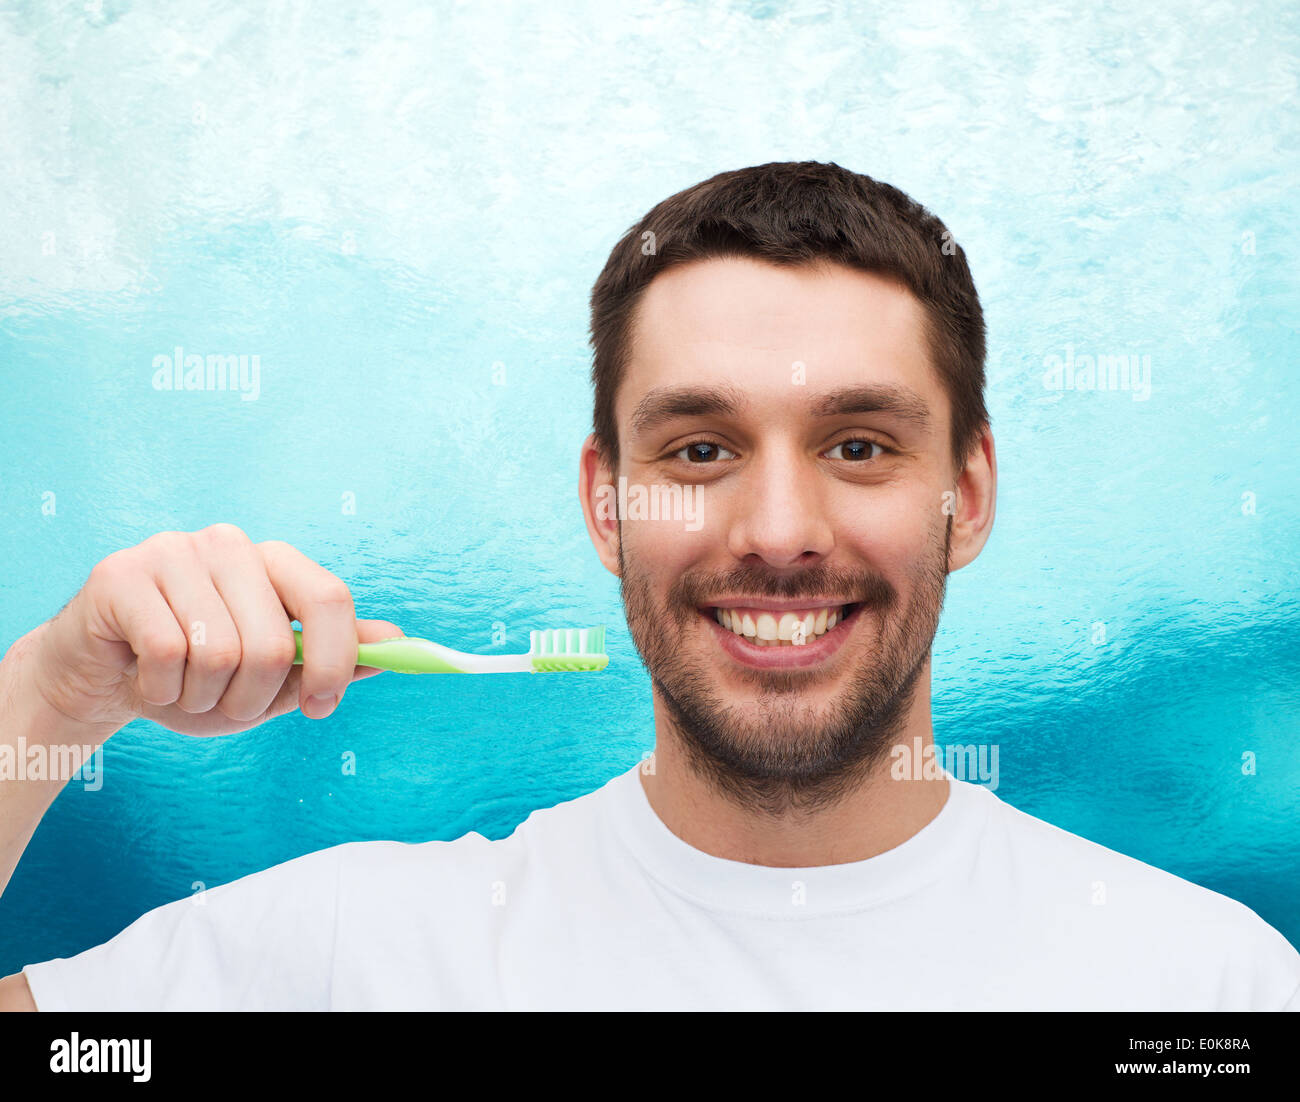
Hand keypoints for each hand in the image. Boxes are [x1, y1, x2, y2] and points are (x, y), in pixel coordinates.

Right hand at [24, 524, 399, 736]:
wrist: (100, 680)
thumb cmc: (194, 678)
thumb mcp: (273, 679)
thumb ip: (332, 659)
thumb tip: (396, 643)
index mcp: (273, 561)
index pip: (329, 596)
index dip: (337, 659)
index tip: (323, 706)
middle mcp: (229, 544)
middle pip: (273, 642)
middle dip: (251, 699)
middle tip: (224, 705)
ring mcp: (173, 551)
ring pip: (219, 653)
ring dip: (201, 699)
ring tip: (181, 689)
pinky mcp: (122, 574)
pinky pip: (166, 653)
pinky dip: (160, 689)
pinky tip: (146, 678)